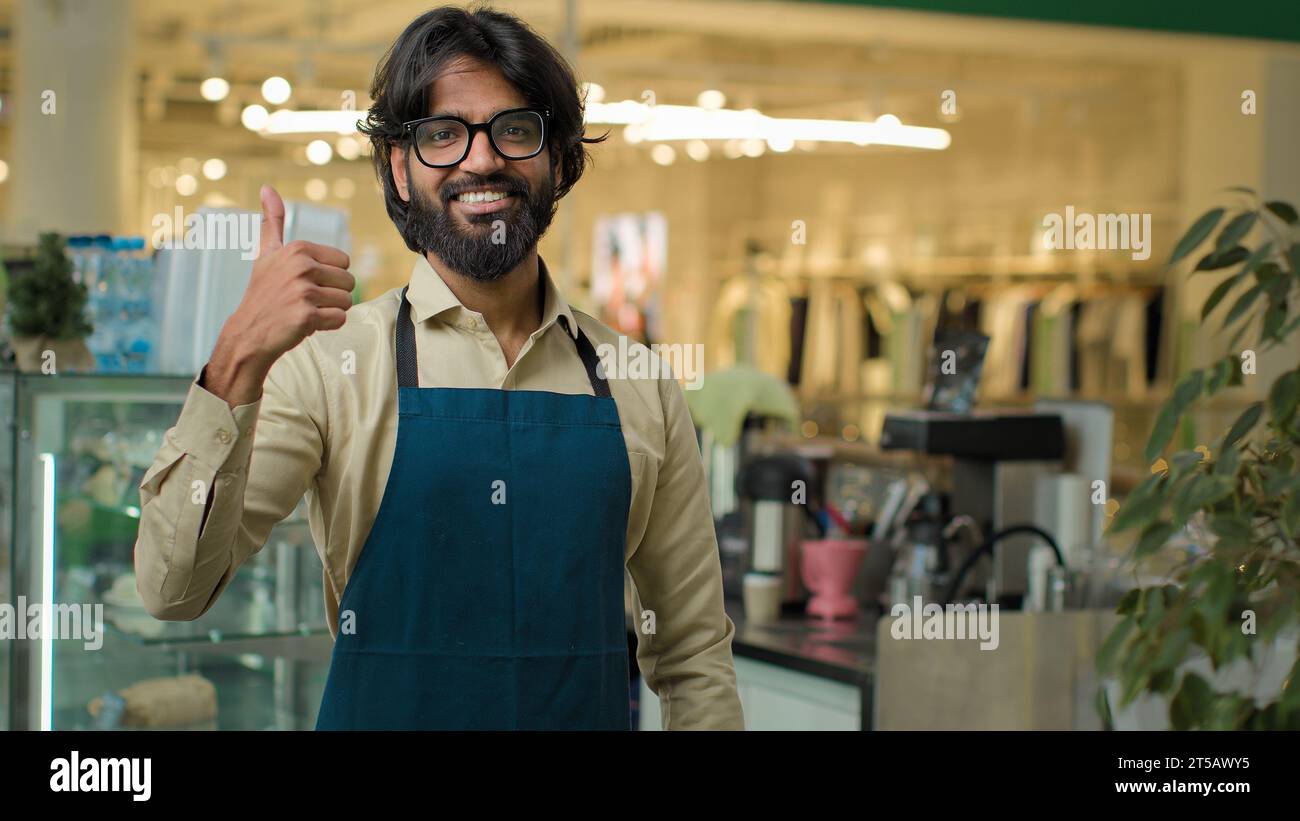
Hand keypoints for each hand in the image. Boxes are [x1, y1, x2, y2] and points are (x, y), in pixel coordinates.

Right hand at [204, 185, 355, 405]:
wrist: (249, 332)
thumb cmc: (263, 293)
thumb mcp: (266, 253)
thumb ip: (272, 222)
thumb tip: (267, 188)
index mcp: (298, 249)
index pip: (344, 262)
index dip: (329, 277)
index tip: (305, 283)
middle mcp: (301, 267)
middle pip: (349, 282)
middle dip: (332, 295)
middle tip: (306, 300)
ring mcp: (303, 292)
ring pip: (346, 301)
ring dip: (331, 311)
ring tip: (306, 311)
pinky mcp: (306, 316)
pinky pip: (340, 319)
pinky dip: (328, 325)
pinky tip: (306, 323)